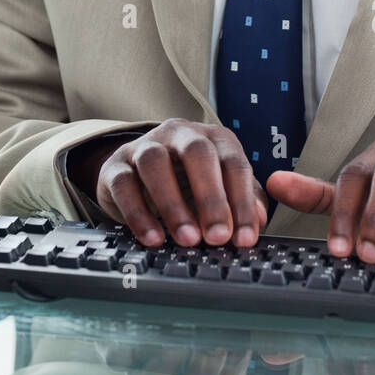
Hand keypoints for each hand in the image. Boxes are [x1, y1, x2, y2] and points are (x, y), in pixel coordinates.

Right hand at [96, 118, 268, 248]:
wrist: (136, 175)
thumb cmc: (188, 183)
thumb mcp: (220, 188)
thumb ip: (243, 200)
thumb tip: (258, 220)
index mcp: (211, 137)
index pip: (233, 163)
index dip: (242, 201)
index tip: (245, 238)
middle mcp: (178, 134)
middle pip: (197, 153)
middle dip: (211, 197)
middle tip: (218, 237)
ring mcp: (144, 146)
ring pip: (155, 163)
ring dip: (173, 204)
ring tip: (187, 240)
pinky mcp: (116, 166)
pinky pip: (124, 184)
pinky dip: (138, 214)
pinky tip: (153, 239)